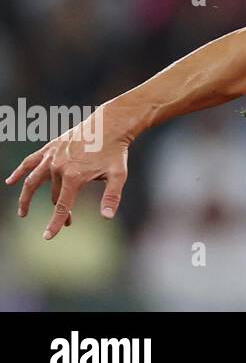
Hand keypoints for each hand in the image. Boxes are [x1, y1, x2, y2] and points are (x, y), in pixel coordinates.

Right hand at [5, 109, 129, 239]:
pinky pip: (30, 161)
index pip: (61, 206)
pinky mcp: (50, 148)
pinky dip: (19, 172)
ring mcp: (52, 157)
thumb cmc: (116, 151)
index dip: (55, 223)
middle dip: (61, 211)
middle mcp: (59, 167)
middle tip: (69, 222)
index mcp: (74, 176)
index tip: (47, 237)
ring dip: (26, 198)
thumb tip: (107, 217)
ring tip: (23, 213)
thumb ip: (112, 196)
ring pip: (33, 182)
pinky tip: (10, 181)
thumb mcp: (118, 174)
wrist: (110, 124)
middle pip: (53, 196)